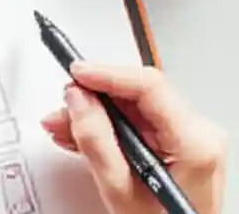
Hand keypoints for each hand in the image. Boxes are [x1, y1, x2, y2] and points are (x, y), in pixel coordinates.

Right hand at [40, 62, 226, 213]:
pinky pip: (138, 120)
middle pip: (137, 94)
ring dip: (95, 113)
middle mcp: (200, 132)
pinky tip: (83, 134)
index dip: (107, 74)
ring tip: (64, 127)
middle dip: (92, 98)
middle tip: (63, 107)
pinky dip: (109, 125)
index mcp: (195, 142)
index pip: (148, 86)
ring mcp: (191, 136)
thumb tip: (78, 100)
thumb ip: (96, 141)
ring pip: (133, 106)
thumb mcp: (120, 189)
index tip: (76, 73)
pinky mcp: (178, 142)